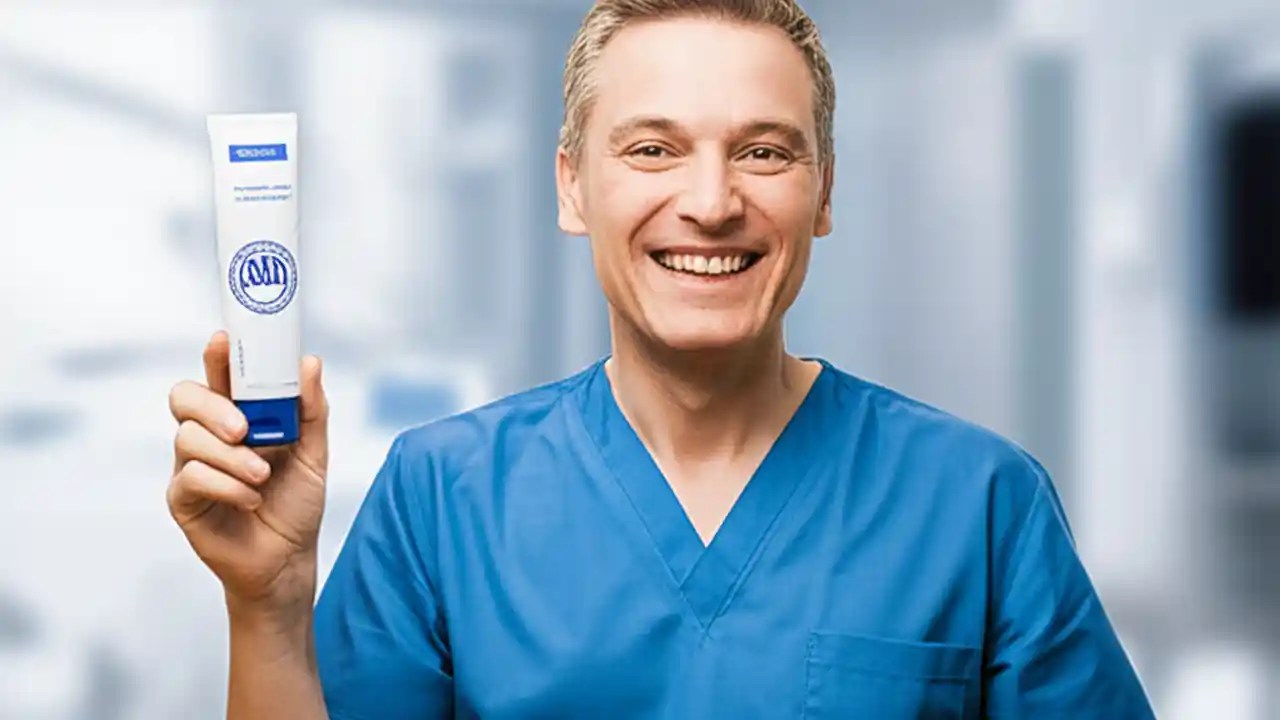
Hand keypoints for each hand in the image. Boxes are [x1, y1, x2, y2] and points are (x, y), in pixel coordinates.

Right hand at [167, 330, 328, 614]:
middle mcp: (208, 435)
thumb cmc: (296, 502)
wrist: (289, 559)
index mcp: (237, 416)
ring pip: (187, 438)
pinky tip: (251, 498)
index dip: (216, 356)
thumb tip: (309, 363)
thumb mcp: (314, 452)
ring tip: (262, 476)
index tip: (224, 339)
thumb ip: (311, 410)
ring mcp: (190, 466)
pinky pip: (190, 477)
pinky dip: (226, 485)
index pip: (218, 376)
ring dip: (230, 456)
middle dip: (213, 407)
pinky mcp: (183, 500)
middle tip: (243, 428)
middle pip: (185, 397)